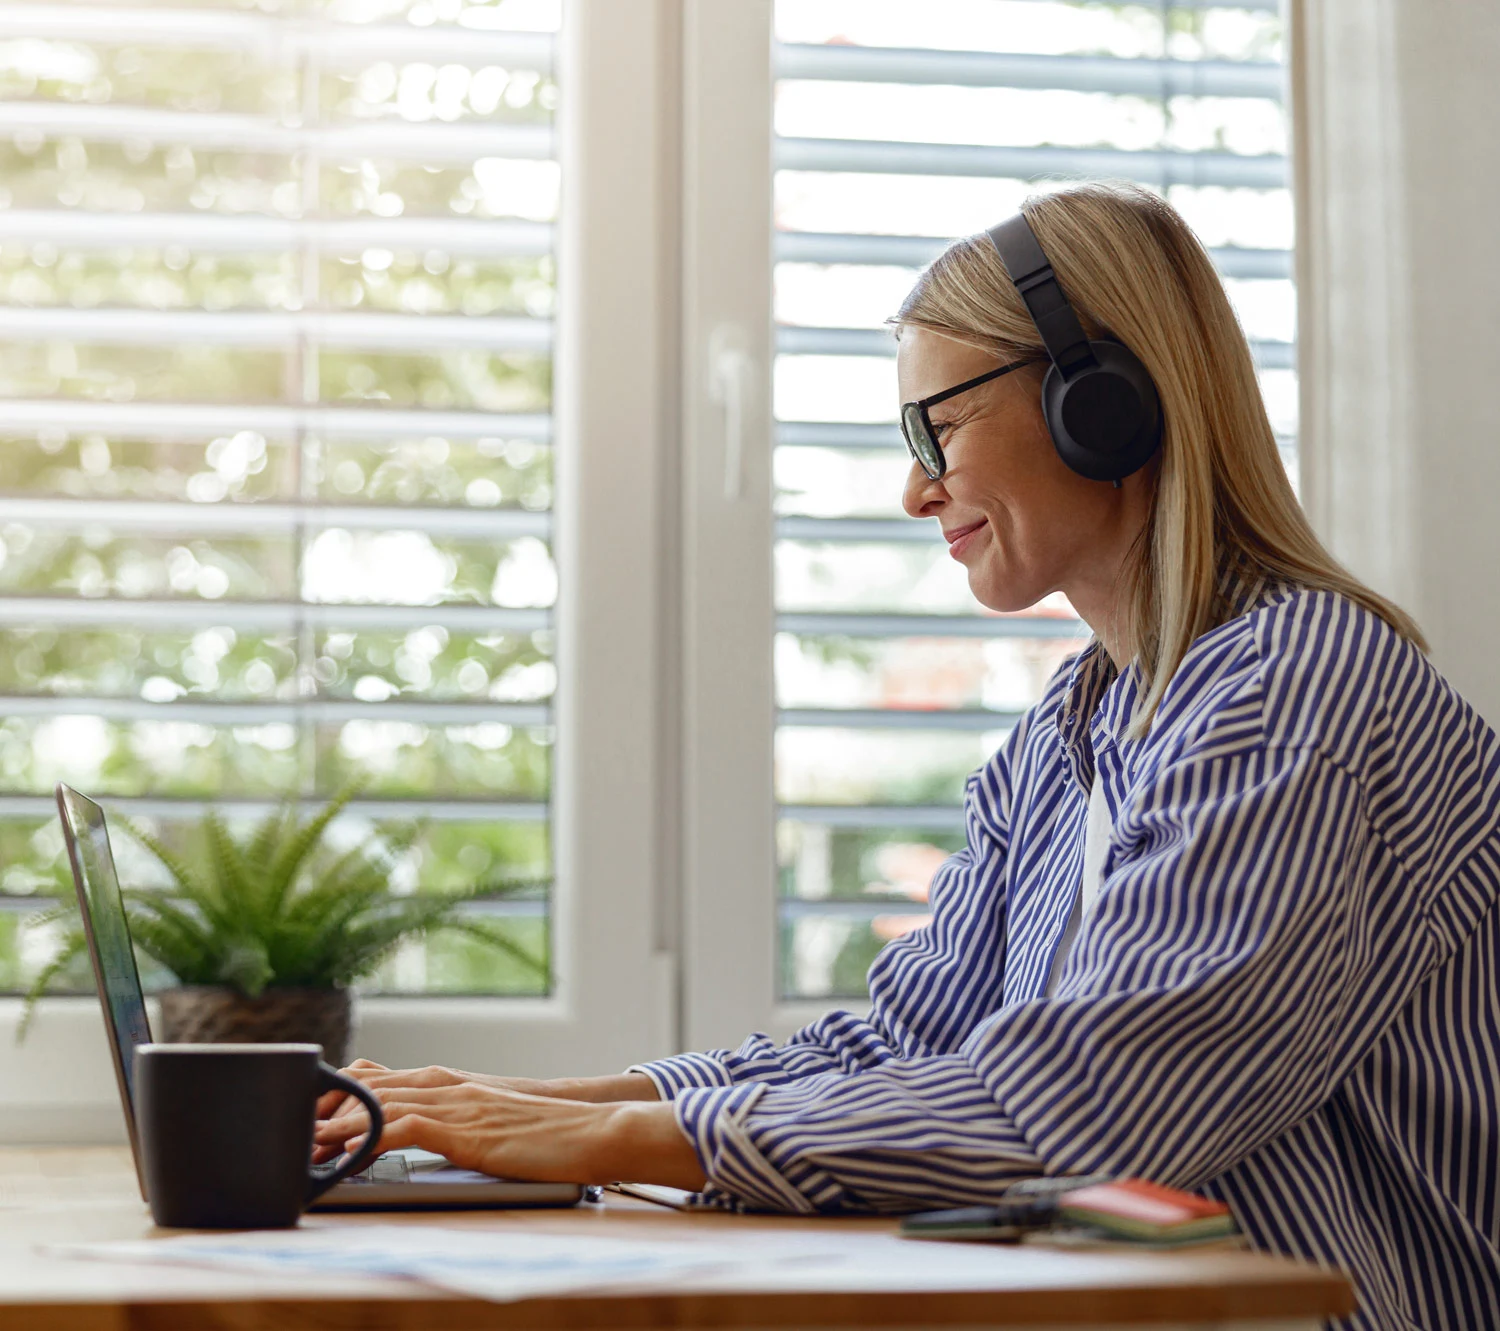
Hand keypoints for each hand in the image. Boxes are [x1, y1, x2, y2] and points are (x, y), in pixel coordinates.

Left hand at [313, 1061, 658, 1161]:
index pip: (388, 1080)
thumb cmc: (548, 1136)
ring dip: (341, 1124)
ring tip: (307, 1140)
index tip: (313, 1113)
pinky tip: (351, 1150)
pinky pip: (411, 1130)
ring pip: (386, 1107)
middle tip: (293, 1124)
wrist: (592, 1131)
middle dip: (332, 1106)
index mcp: (457, 1086)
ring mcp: (460, 1108)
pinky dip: (375, 1137)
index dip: (346, 1094)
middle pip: (377, 1088)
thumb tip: (428, 1140)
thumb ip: (460, 1125)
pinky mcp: (469, 1134)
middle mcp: (453, 1088)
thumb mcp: (494, 1125)